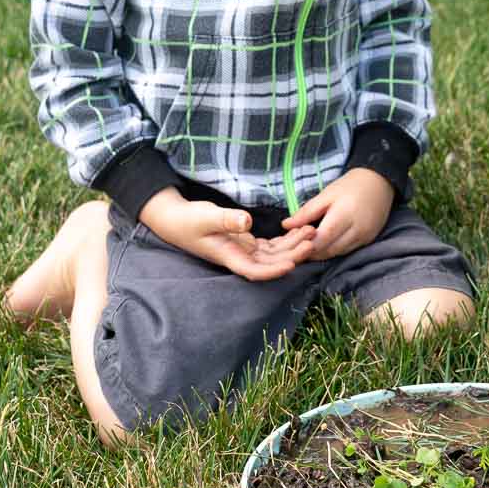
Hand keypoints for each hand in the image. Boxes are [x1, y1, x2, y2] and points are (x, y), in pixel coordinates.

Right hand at [140, 187, 316, 280]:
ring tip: (311, 231)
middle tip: (313, 239)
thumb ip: (227, 220)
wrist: (175, 220)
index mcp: (228, 256)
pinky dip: (284, 240)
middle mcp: (238, 257)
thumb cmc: (188, 220)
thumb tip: (247, 222)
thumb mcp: (206, 216)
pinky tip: (299, 231)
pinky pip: (269, 246)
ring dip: (292, 245)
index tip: (292, 264)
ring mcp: (243, 250)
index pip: (255, 271)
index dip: (274, 271)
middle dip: (292, 253)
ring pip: (273, 254)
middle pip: (270, 262)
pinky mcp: (245, 242)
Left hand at [282, 168, 393, 260]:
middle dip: (311, 252)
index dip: (306, 245)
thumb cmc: (351, 185)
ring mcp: (365, 237)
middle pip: (330, 250)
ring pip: (338, 253)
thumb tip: (285, 225)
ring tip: (306, 248)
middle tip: (294, 249)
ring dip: (322, 253)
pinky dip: (334, 250)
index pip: (323, 238)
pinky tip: (323, 245)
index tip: (291, 245)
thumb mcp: (327, 194)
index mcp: (345, 214)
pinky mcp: (369, 240)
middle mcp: (357, 229)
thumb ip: (307, 212)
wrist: (380, 182)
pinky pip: (347, 250)